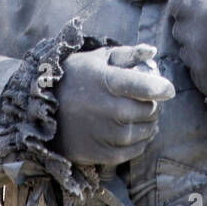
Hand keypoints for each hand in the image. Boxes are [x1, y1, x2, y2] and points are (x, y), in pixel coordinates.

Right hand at [54, 44, 174, 167]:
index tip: (167, 90)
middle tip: (150, 101)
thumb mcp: (96, 58)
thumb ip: (127, 54)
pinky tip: (136, 132)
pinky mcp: (101, 153)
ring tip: (143, 116)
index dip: (163, 88)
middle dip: (154, 105)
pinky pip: (133, 151)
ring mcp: (106, 134)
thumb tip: (153, 51)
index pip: (148, 87)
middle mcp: (110, 109)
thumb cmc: (72, 78)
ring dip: (150, 124)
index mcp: (109, 82)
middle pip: (149, 110)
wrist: (39, 111)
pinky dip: (140, 142)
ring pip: (144, 132)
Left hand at [168, 0, 206, 95]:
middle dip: (193, 26)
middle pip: (180, 29)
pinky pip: (199, 73)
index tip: (204, 5)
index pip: (175, 4)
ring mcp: (196, 62)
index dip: (189, 4)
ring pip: (188, 52)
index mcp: (194, 10)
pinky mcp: (205, 83)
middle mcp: (189, 36)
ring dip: (200, 48)